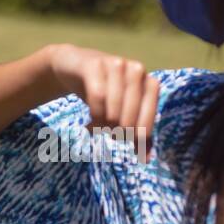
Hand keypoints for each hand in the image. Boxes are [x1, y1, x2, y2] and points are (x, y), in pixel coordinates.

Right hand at [47, 44, 160, 160]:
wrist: (74, 65)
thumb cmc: (104, 92)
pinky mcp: (95, 64)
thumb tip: (146, 159)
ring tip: (95, 129)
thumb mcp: (123, 110)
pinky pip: (98, 98)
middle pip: (130, 118)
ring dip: (103, 127)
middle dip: (118, 134)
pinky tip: (88, 124)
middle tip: (107, 134)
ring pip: (114, 110)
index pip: (148, 120)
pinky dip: (94, 116)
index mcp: (150, 83)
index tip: (128, 147)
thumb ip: (137, 132)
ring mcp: (116, 64)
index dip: (139, 139)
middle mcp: (137, 70)